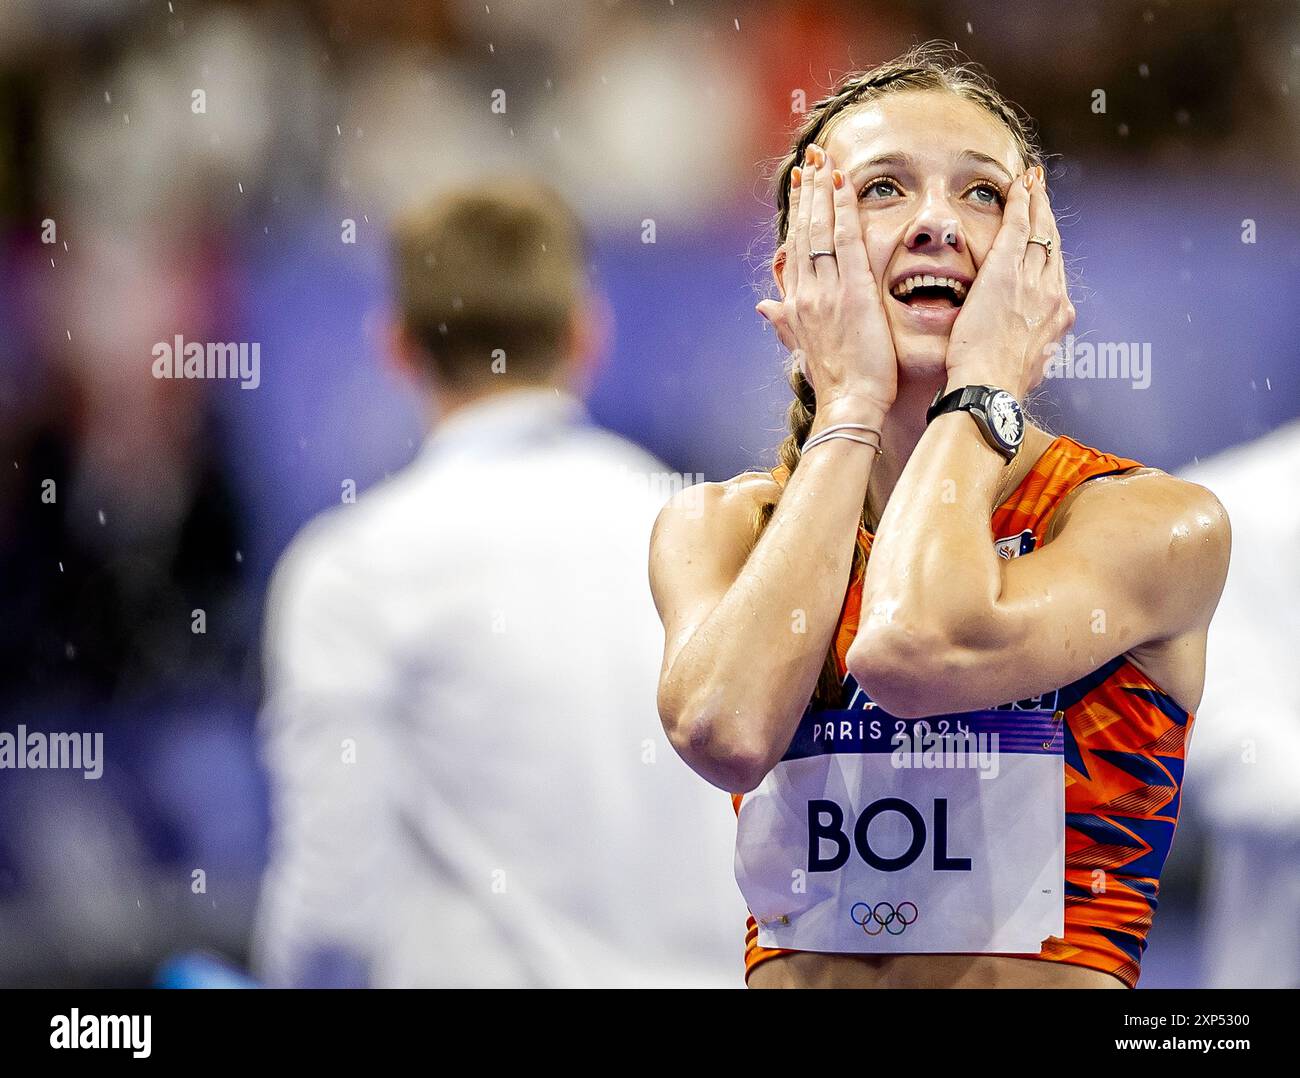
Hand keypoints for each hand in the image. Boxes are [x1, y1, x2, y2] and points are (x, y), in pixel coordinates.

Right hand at [756, 144, 896, 416]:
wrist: (848, 404)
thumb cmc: (834, 383)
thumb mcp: (801, 349)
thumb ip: (783, 323)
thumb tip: (763, 305)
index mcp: (794, 304)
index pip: (795, 248)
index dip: (797, 213)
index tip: (799, 185)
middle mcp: (804, 292)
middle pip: (803, 230)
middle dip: (806, 190)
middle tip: (809, 156)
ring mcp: (826, 290)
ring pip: (820, 229)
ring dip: (821, 190)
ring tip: (823, 158)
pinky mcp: (851, 291)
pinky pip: (845, 240)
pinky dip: (843, 209)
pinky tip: (844, 183)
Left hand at [944, 166, 1075, 398]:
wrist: (989, 386)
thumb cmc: (998, 385)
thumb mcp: (1028, 367)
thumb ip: (1032, 349)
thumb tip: (1028, 350)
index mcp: (1057, 318)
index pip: (1054, 273)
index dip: (1050, 249)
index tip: (1047, 236)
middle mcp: (1053, 294)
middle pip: (1053, 245)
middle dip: (1047, 216)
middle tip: (1043, 192)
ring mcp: (1033, 280)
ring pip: (1039, 230)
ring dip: (1036, 202)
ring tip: (1032, 182)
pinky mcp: (1007, 270)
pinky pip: (1017, 225)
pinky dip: (1020, 202)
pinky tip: (1019, 184)